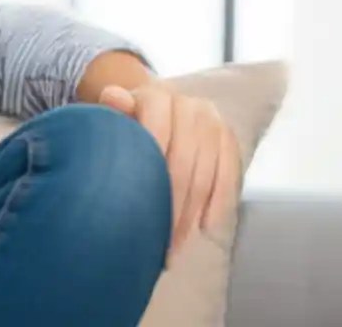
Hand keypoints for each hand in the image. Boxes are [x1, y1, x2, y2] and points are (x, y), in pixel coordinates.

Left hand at [98, 83, 241, 261]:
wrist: (157, 104)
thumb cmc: (126, 120)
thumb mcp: (113, 115)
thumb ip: (111, 110)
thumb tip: (113, 97)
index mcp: (156, 96)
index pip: (156, 141)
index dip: (150, 180)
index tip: (140, 215)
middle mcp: (190, 105)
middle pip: (183, 165)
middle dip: (171, 209)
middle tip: (159, 244)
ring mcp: (213, 121)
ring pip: (205, 175)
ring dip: (191, 215)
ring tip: (175, 245)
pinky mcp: (229, 137)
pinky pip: (229, 174)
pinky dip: (219, 202)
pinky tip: (206, 227)